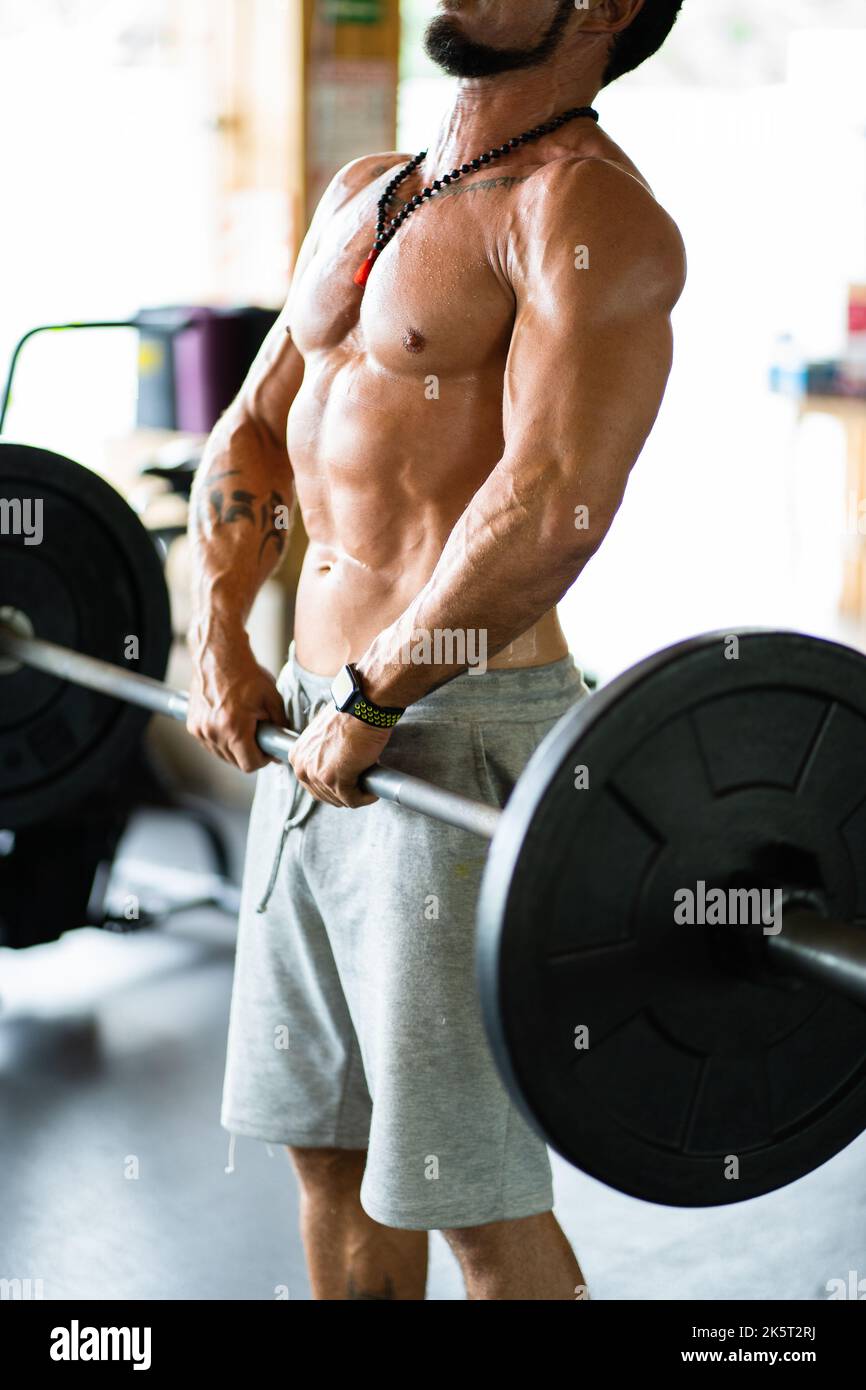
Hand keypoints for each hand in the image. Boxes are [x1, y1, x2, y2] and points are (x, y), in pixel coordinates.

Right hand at [187, 630, 286, 773]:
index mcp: (234, 728)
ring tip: (243, 726)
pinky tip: (229, 723)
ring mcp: (200, 730)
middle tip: (258, 735)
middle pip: (236, 762)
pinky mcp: (192, 725)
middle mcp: (214, 732)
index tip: (267, 749)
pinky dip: (221, 740)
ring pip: (222, 755)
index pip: (250, 765)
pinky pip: (210, 744)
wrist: (219, 656)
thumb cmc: (245, 674)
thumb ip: (280, 725)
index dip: (263, 759)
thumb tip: (282, 744)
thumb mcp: (272, 699)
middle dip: (249, 753)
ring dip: (234, 748)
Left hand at [289, 703, 392, 807]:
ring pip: (339, 800)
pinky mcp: (334, 780)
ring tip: (368, 786)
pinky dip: (365, 798)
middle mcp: (302, 767)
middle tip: (361, 785)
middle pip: (325, 795)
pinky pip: (353, 800)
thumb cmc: (351, 716)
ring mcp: (317, 775)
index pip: (313, 785)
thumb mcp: (326, 736)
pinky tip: (373, 792)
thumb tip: (338, 768)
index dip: (333, 787)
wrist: (363, 708)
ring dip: (356, 795)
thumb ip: (324, 754)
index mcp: (298, 756)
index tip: (349, 782)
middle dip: (345, 793)